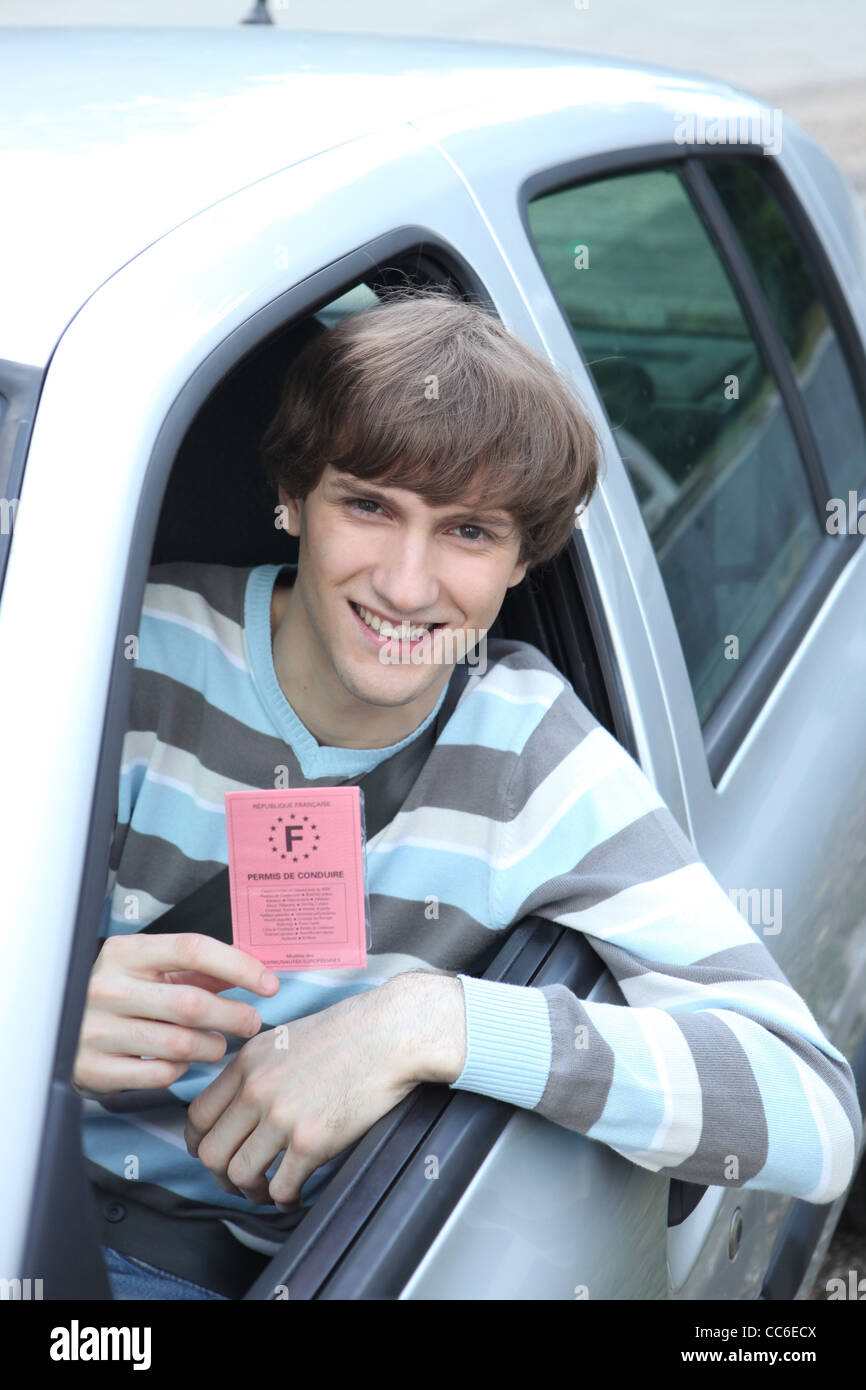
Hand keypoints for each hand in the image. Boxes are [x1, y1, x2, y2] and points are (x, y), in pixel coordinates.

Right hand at [73, 931, 280, 1094]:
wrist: (58, 1028)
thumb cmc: (122, 993)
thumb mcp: (153, 969)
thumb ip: (201, 969)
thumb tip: (256, 972)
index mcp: (124, 952)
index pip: (192, 949)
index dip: (238, 966)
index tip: (269, 983)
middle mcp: (107, 988)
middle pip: (192, 1003)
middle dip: (234, 1015)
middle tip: (252, 1022)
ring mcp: (96, 1030)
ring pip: (181, 1044)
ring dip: (212, 1047)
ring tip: (217, 1044)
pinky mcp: (93, 1068)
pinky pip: (160, 1073)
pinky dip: (181, 1069)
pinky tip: (180, 1060)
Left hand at [184, 980, 427, 1207]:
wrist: (391, 1033)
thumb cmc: (349, 1033)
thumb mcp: (287, 1038)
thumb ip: (258, 1069)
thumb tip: (243, 1104)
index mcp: (248, 1062)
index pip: (197, 1115)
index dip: (200, 1144)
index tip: (213, 1155)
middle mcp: (257, 1089)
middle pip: (211, 1152)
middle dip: (222, 1176)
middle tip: (240, 1182)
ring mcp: (283, 1116)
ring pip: (240, 1175)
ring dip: (252, 1192)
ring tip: (270, 1191)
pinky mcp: (313, 1140)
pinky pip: (282, 1187)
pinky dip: (285, 1200)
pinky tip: (297, 1195)